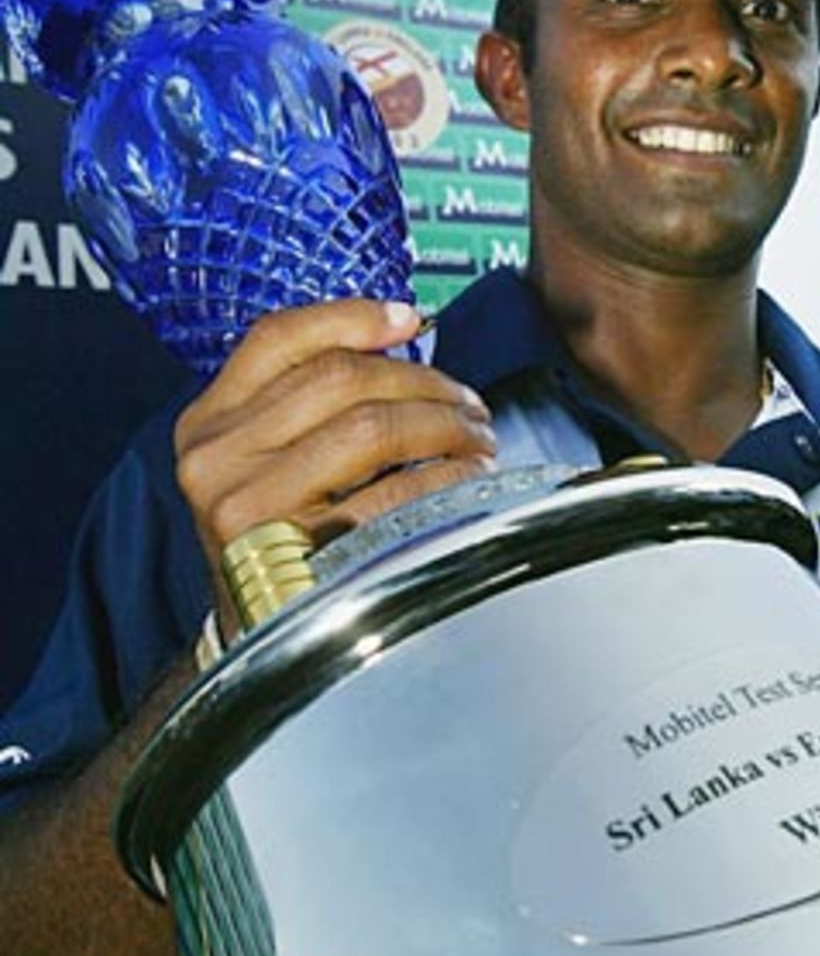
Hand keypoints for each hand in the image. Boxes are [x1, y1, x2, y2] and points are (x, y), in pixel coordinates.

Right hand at [175, 299, 497, 632]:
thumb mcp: (262, 461)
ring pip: (370, 426)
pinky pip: (391, 496)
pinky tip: (467, 481)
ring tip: (475, 439)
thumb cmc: (279, 538)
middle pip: (341, 379)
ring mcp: (246, 507)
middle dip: (423, 381)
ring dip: (443, 425)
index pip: (278, 338)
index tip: (411, 318)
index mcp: (207, 422)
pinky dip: (444, 480)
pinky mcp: (294, 553)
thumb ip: (306, 398)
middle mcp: (215, 458)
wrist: (256, 637)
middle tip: (469, 404)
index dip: (352, 318)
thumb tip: (400, 326)